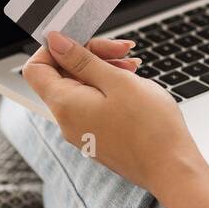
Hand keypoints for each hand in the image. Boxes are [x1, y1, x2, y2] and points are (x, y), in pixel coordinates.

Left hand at [22, 32, 206, 193]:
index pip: (36, 68)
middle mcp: (67, 121)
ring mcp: (83, 132)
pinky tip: (134, 85)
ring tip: (135, 67)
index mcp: (65, 105)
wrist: (172, 169)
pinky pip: (94, 106)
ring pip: (82, 89)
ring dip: (105, 70)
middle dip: (91, 55)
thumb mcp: (117, 82)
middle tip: (124, 50)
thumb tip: (54, 41)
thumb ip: (82, 60)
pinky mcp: (99, 138)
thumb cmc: (150, 126)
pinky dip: (110, 89)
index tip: (85, 38)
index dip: (56, 48)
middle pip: (63, 76)